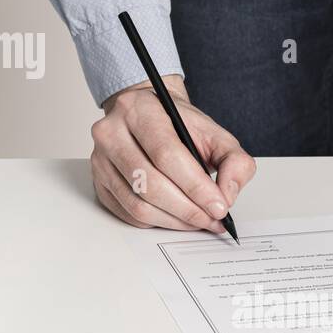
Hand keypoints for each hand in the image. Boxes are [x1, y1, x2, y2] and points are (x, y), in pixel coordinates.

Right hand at [90, 76, 255, 230]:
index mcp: (139, 110)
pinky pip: (128, 214)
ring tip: (198, 221)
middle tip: (211, 219)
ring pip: (138, 204)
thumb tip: (226, 196)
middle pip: (149, 183)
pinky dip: (158, 222)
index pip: (166, 154)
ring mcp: (100, 159)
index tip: (219, 206)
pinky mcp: (99, 183)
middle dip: (187, 209)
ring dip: (173, 220)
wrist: (149, 116)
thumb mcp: (215, 132)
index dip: (195, 186)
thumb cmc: (179, 124)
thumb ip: (233, 161)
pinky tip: (176, 217)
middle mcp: (111, 132)